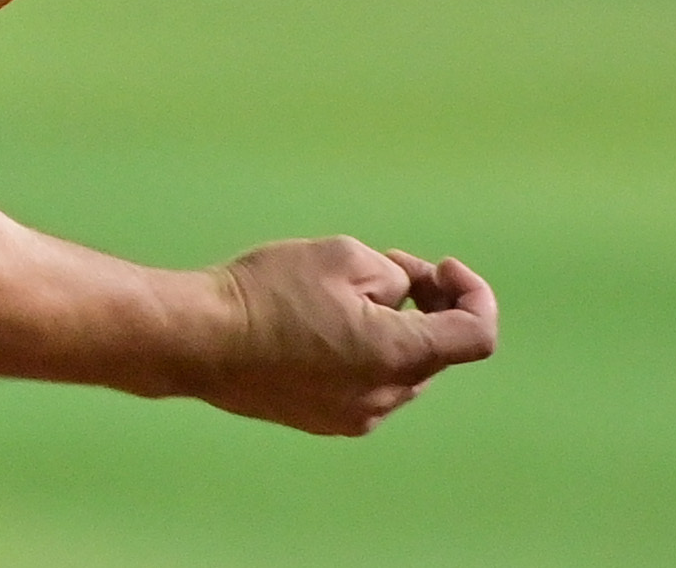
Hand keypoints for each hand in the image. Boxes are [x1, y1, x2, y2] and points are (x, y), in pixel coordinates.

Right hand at [196, 236, 498, 434]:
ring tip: (336, 295)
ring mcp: (354, 416)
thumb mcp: (341, 255)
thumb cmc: (267, 292)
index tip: (441, 268)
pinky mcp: (324, 420)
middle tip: (384, 267)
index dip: (474, 293)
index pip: (477, 334)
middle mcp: (385, 396)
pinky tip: (316, 328)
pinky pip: (365, 385)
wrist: (198, 339)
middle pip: (434, 348)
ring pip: (398, 368)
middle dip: (423, 305)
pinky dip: (361, 354)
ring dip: (390, 330)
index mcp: (398, 355)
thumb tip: (402, 294)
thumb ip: (394, 272)